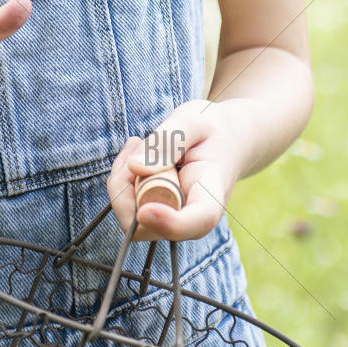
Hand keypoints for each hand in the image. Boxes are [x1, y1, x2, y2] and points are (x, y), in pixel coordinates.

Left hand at [107, 98, 254, 241]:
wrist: (226, 141)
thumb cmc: (212, 130)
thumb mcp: (194, 121)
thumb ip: (167, 142)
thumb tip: (135, 167)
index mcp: (211, 198)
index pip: (194, 223)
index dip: (167, 222)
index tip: (144, 211)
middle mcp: (190, 219)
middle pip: (146, 225)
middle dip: (126, 187)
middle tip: (135, 143)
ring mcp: (171, 220)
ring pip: (129, 216)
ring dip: (122, 180)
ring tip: (138, 144)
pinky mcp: (156, 213)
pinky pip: (126, 206)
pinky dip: (122, 179)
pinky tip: (136, 153)